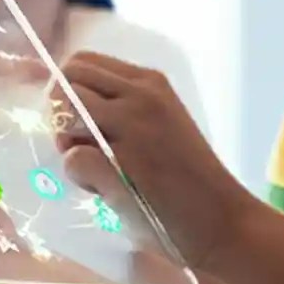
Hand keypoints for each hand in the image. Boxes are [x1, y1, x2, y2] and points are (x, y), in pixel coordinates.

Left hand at [56, 52, 249, 270]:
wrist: (223, 221)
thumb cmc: (187, 179)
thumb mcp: (158, 123)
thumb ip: (120, 108)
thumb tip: (62, 104)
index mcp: (150, 83)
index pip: (84, 63)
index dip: (69, 90)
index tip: (82, 122)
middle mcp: (140, 95)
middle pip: (67, 78)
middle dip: (61, 110)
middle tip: (81, 145)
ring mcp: (132, 127)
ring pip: (65, 111)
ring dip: (67, 142)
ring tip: (94, 168)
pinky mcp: (121, 164)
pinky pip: (73, 158)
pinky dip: (81, 178)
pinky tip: (107, 192)